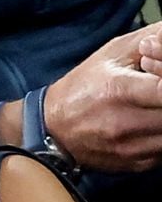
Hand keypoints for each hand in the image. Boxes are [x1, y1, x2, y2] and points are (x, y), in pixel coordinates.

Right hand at [44, 22, 161, 171]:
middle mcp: (123, 123)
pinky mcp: (135, 164)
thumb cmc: (82, 87)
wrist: (51, 129)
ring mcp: (130, 147)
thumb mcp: (112, 53)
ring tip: (155, 105)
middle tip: (159, 88)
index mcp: (118, 90)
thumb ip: (152, 38)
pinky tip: (152, 123)